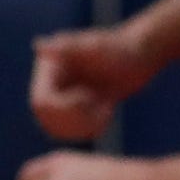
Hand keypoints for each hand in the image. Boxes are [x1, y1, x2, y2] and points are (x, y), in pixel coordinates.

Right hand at [30, 25, 146, 141]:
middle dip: (76, 119)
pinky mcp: (73, 109)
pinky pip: (71, 134)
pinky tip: (107, 112)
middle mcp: (49, 84)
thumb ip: (67, 48)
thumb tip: (38, 45)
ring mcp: (60, 97)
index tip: (91, 96)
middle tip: (103, 107)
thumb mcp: (96, 48)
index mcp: (49, 69)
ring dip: (85, 126)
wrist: (141, 55)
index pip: (41, 103)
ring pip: (57, 130)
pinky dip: (90, 130)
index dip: (65, 109)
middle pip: (46, 119)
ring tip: (107, 108)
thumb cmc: (121, 47)